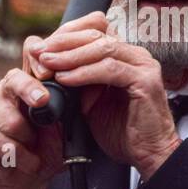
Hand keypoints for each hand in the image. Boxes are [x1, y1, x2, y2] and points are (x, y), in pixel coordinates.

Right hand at [0, 35, 66, 188]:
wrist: (25, 178)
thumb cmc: (47, 147)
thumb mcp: (68, 126)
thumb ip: (78, 105)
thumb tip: (97, 85)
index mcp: (32, 80)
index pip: (32, 51)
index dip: (40, 57)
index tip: (53, 72)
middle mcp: (8, 88)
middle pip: (14, 78)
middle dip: (30, 90)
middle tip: (43, 101)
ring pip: (10, 119)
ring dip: (28, 139)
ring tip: (35, 150)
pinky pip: (1, 142)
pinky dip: (20, 156)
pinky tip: (27, 161)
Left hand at [33, 12, 180, 178]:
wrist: (148, 155)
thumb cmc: (122, 130)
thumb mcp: (92, 101)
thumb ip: (79, 80)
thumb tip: (51, 67)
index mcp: (125, 56)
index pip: (92, 34)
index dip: (65, 38)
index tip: (39, 49)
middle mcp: (137, 55)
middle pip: (96, 36)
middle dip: (63, 43)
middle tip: (38, 52)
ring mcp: (144, 66)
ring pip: (102, 48)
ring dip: (70, 56)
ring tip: (48, 63)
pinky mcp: (145, 81)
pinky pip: (110, 69)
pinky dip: (84, 73)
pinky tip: (65, 78)